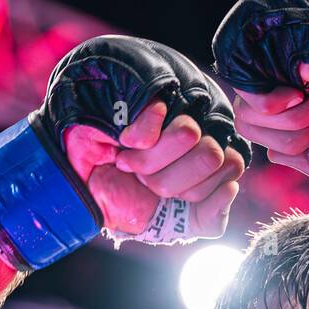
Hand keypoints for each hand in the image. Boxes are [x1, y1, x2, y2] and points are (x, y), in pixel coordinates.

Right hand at [41, 36, 249, 240]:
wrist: (76, 182)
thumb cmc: (123, 197)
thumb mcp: (170, 222)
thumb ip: (209, 217)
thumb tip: (231, 188)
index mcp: (212, 155)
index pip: (232, 168)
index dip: (192, 192)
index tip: (160, 196)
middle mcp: (200, 122)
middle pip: (211, 154)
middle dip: (169, 180)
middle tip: (142, 177)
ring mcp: (175, 99)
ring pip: (189, 134)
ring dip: (150, 160)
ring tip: (129, 159)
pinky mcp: (148, 85)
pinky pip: (158, 113)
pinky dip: (139, 135)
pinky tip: (126, 139)